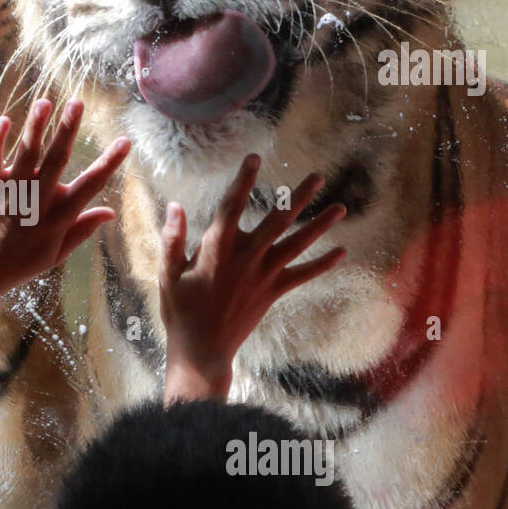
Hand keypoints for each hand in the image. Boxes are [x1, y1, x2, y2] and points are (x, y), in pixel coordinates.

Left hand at [0, 99, 130, 300]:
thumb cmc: (20, 263)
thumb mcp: (57, 252)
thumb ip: (83, 229)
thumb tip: (110, 212)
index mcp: (60, 217)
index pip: (91, 185)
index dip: (110, 162)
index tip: (125, 141)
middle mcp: (38, 202)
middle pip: (57, 160)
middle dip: (68, 129)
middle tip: (78, 103)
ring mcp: (12, 194)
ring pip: (26, 154)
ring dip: (35, 126)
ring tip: (45, 102)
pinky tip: (6, 119)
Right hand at [160, 154, 346, 401]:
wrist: (202, 350)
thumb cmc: (181, 311)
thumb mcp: (167, 274)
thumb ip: (172, 239)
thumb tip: (177, 206)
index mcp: (218, 250)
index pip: (232, 207)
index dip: (244, 181)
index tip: (255, 158)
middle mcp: (247, 259)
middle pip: (278, 221)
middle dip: (299, 197)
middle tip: (318, 177)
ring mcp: (263, 276)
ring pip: (297, 245)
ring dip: (320, 225)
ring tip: (341, 208)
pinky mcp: (273, 293)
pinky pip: (302, 276)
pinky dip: (322, 265)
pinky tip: (342, 253)